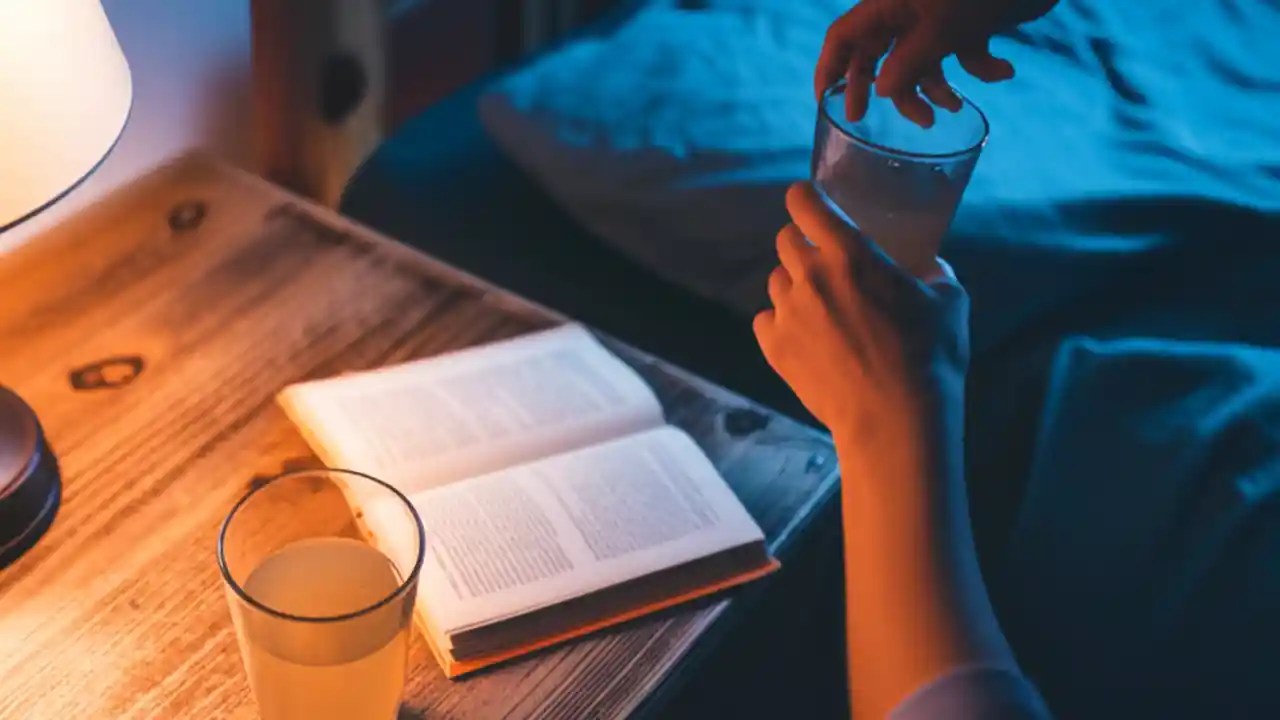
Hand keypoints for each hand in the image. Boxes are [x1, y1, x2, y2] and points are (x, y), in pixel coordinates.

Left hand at [753, 182, 968, 443]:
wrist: (895, 421)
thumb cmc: (930, 358)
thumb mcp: (950, 303)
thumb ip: (934, 273)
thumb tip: (928, 266)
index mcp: (850, 254)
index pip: (804, 203)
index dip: (804, 198)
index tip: (810, 203)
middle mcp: (810, 277)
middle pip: (785, 240)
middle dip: (802, 242)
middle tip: (824, 260)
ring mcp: (787, 313)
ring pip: (776, 280)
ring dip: (794, 284)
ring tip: (821, 306)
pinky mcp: (774, 348)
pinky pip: (764, 319)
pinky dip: (780, 322)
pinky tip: (804, 335)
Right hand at [816, 0, 1057, 126]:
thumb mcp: (940, 30)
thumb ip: (907, 63)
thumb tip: (879, 92)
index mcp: (886, 5)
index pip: (842, 38)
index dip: (829, 70)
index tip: (827, 104)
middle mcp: (905, 11)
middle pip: (879, 56)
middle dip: (892, 92)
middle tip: (890, 121)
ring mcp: (936, 17)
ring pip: (922, 63)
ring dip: (938, 89)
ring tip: (956, 107)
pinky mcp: (966, 22)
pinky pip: (961, 53)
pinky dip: (981, 67)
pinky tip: (1004, 70)